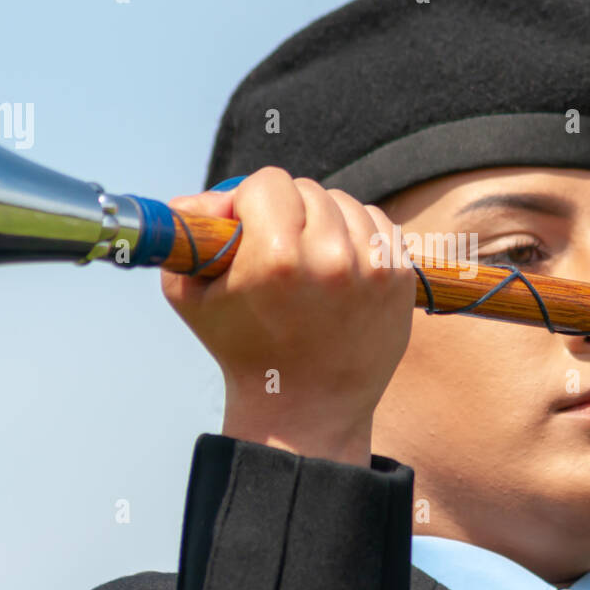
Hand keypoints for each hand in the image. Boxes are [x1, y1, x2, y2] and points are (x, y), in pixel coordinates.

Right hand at [161, 167, 416, 465]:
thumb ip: (187, 231)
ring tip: (309, 262)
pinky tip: (339, 268)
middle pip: (307, 190)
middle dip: (287, 212)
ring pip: (345, 203)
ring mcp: (373, 269)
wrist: (305, 407)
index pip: (267, 182)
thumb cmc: (242, 348)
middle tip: (277, 249)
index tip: (248, 230)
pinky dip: (357, 236)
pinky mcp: (401, 277)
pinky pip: (378, 224)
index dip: (249, 202)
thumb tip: (201, 198)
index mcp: (276, 258)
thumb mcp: (191, 294)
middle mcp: (331, 259)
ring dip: (324, 221)